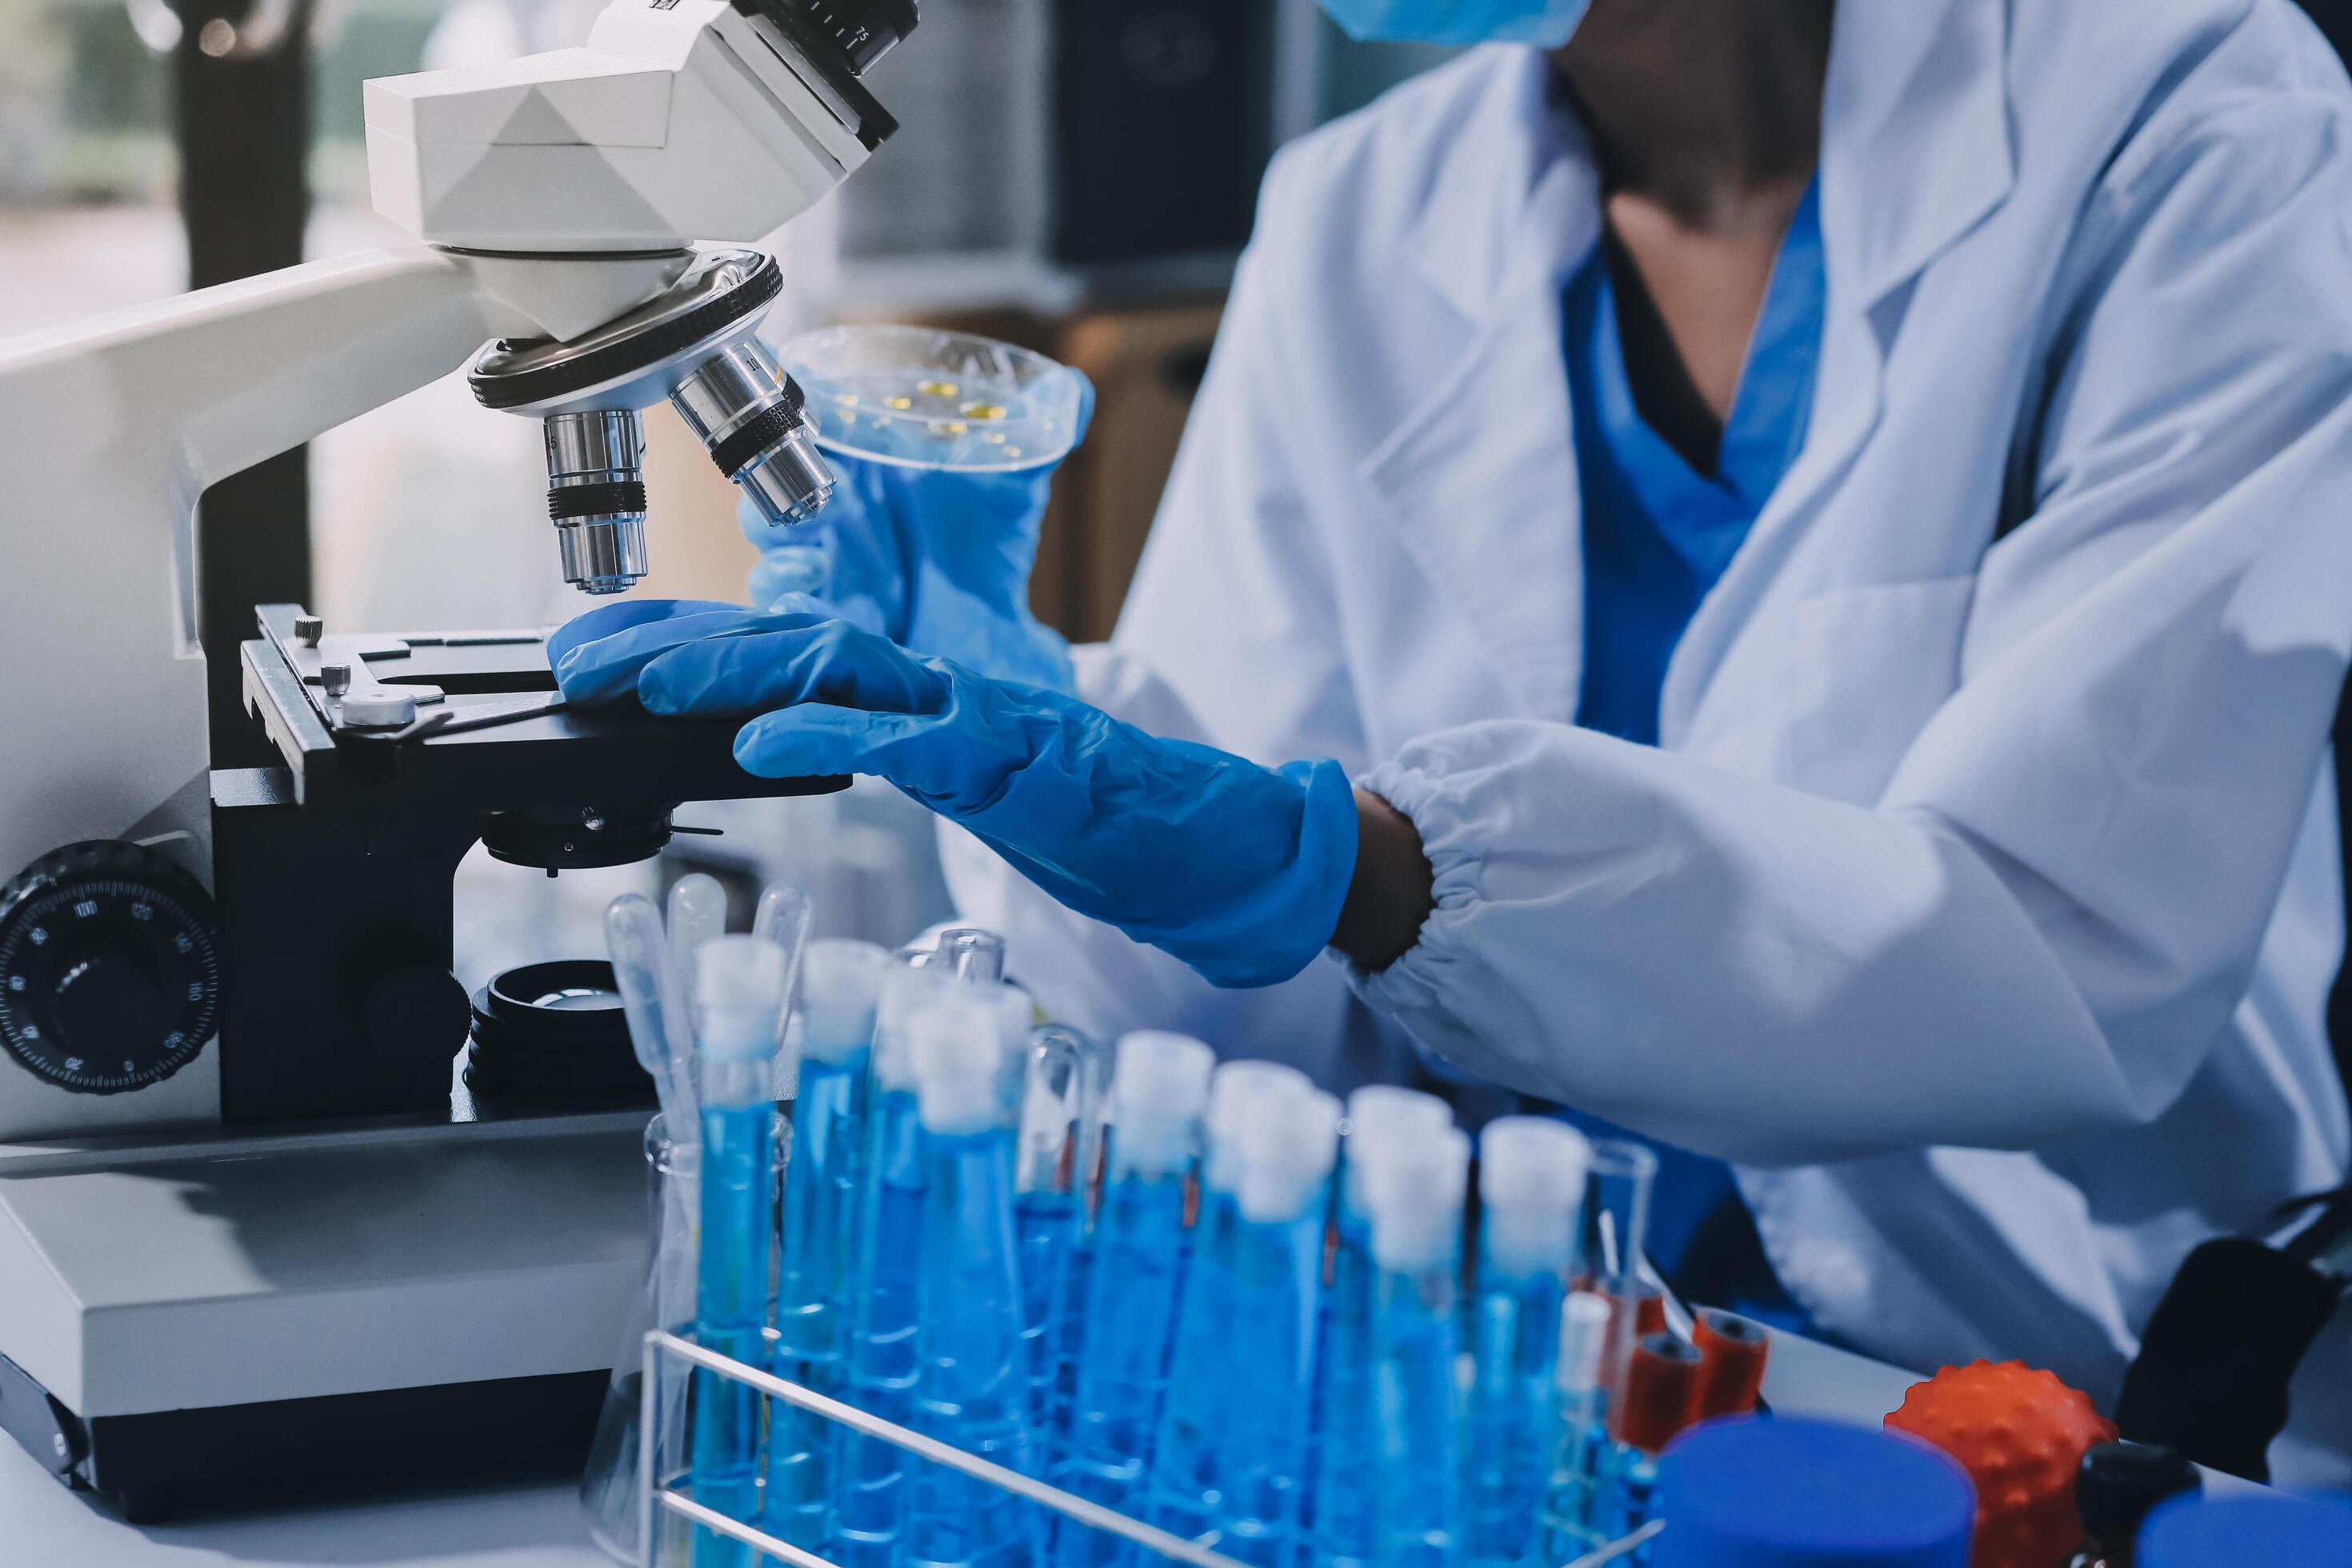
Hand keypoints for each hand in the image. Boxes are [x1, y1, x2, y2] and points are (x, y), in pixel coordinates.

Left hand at [550, 601, 1358, 988]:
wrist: (1223, 847)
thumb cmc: (1109, 826)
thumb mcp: (978, 791)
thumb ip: (903, 758)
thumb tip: (811, 750)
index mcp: (924, 701)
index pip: (790, 651)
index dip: (689, 642)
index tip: (598, 654)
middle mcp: (943, 691)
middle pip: (791, 638)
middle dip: (676, 643)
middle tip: (577, 660)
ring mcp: (982, 715)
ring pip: (843, 664)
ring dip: (734, 671)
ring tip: (649, 688)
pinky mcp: (1022, 758)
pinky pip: (917, 741)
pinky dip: (837, 734)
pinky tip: (767, 742)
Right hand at [739, 375, 1093, 694]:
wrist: (989, 626)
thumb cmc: (984, 544)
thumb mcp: (1014, 478)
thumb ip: (1045, 430)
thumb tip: (1072, 392)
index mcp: (861, 459)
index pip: (805, 414)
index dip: (793, 396)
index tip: (801, 386)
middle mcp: (829, 504)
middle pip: (770, 474)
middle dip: (774, 470)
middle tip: (814, 476)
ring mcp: (817, 559)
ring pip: (767, 538)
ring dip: (775, 534)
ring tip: (809, 540)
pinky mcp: (820, 612)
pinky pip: (780, 604)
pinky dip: (785, 596)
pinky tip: (808, 589)